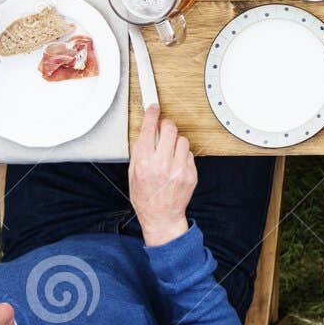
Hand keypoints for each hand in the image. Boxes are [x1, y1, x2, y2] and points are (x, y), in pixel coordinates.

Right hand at [129, 105, 196, 245]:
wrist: (161, 217)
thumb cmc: (144, 196)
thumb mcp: (132, 173)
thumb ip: (139, 150)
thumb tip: (146, 130)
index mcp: (144, 162)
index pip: (149, 130)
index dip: (152, 115)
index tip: (154, 108)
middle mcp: (161, 164)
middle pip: (169, 129)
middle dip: (166, 125)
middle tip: (163, 129)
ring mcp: (178, 169)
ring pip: (182, 139)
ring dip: (175, 142)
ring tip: (169, 153)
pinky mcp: (190, 173)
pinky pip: (189, 153)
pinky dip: (183, 155)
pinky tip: (176, 165)